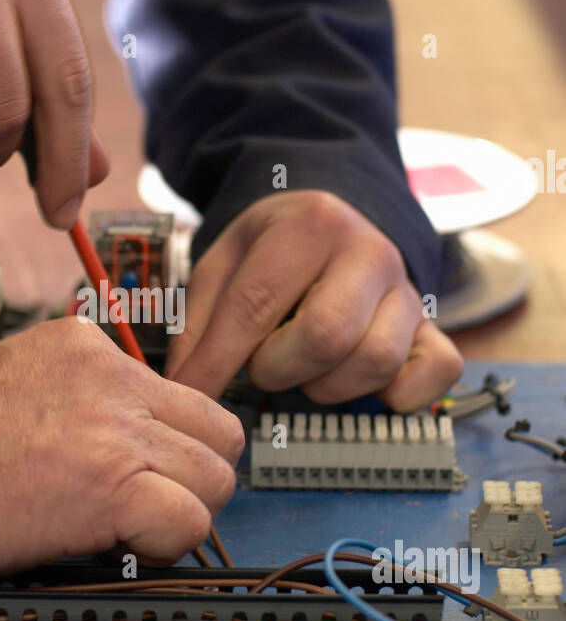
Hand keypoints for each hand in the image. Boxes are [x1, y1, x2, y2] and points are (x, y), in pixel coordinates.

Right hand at [0, 318, 243, 576]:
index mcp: (87, 346)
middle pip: (218, 433)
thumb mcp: (13, 376)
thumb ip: (77, 392)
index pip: (181, 395)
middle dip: (196, 478)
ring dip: (185, 513)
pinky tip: (126, 547)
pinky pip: (189, 522)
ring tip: (134, 528)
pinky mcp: (112, 484)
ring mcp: (116, 430)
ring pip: (215, 478)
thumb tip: (121, 433)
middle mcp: (112, 378)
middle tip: (156, 505)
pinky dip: (167, 545)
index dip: (174, 446)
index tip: (151, 472)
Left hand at [165, 191, 462, 409]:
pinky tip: (360, 387)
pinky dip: (398, 397)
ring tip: (304, 370)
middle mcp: (370, 253)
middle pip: (326, 336)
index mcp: (310, 226)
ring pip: (374, 362)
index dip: (218, 360)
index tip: (192, 394)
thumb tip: (184, 386)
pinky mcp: (434, 328)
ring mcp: (408, 292)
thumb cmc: (270, 252)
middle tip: (262, 366)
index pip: (258, 305)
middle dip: (278, 368)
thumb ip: (197, 322)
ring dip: (326, 386)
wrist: (331, 223)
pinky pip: (436, 374)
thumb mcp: (221, 265)